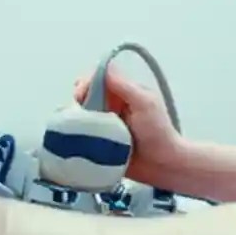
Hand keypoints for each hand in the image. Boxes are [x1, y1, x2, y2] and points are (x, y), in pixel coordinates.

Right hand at [74, 66, 185, 189]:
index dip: (87, 82)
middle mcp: (114, 106)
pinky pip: (83, 134)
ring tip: (74, 126)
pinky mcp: (101, 142)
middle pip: (88, 95)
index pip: (100, 79)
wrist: (162, 165)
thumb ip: (124, 87)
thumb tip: (103, 69)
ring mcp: (107, 125)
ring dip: (77, 117)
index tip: (81, 94)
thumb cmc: (158, 132)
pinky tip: (73, 138)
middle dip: (79, 99)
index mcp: (125, 93)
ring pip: (83, 114)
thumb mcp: (144, 104)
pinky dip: (77, 134)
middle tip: (79, 111)